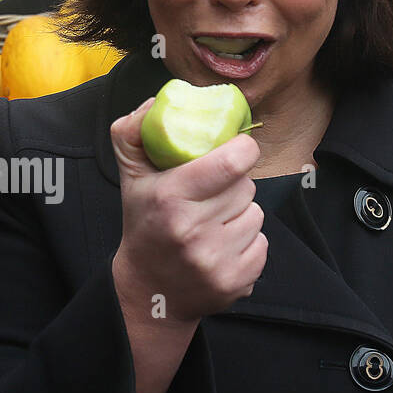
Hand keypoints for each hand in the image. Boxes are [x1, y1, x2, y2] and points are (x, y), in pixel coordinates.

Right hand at [110, 97, 267, 323]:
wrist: (148, 290)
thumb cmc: (144, 224)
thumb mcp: (130, 176)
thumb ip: (134, 132)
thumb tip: (158, 102)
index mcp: (170, 197)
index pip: (233, 161)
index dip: (242, 150)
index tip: (235, 152)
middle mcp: (192, 230)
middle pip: (246, 186)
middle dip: (233, 186)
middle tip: (210, 196)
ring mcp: (214, 260)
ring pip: (256, 214)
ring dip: (240, 215)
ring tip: (214, 223)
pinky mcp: (234, 281)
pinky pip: (262, 244)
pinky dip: (247, 243)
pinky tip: (222, 247)